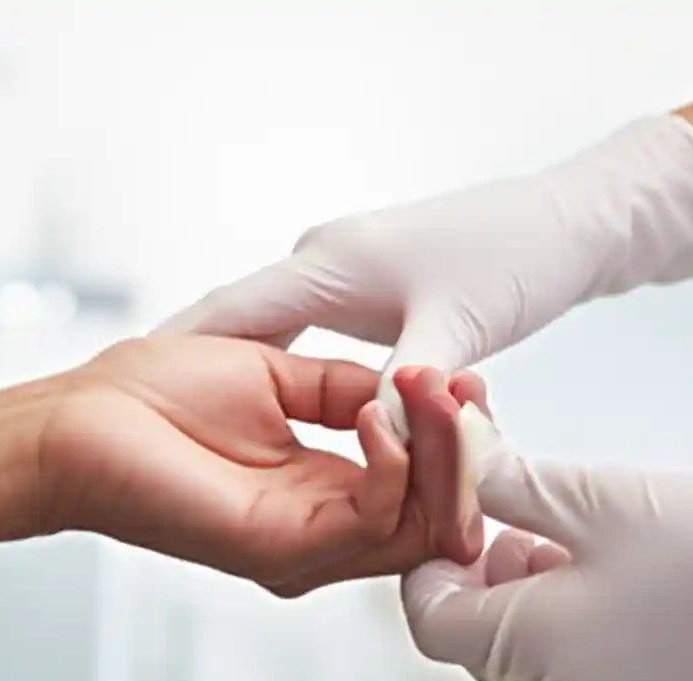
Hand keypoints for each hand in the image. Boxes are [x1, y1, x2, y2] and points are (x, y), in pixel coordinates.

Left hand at [11, 335, 481, 591]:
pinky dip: (395, 464)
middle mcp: (319, 527)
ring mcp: (303, 545)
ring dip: (441, 449)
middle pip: (432, 513)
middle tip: (467, 385)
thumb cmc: (153, 395)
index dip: (452, 434)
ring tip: (436, 387)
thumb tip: (410, 388)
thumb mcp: (271, 373)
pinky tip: (377, 414)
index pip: (418, 483)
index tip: (469, 379)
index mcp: (319, 488)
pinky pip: (372, 519)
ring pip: (418, 522)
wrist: (80, 418)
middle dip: (462, 445)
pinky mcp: (280, 547)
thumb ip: (344, 388)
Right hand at [159, 115, 692, 436]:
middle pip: (245, 327)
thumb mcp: (456, 329)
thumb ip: (403, 388)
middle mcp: (319, 263)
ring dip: (257, 380)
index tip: (124, 397)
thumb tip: (367, 449)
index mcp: (323, 266)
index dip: (175, 356)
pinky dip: (305, 378)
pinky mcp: (366, 286)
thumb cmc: (514, 257)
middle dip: (210, 379)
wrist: (568, 218)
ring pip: (283, 336)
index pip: (225, 314)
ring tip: (214, 430)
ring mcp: (341, 272)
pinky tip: (296, 412)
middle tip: (171, 433)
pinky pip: (314, 338)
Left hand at [401, 411, 692, 680]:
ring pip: (518, 637)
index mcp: (536, 652)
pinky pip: (566, 650)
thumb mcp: (585, 498)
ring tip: (551, 520)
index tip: (450, 508)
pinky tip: (591, 553)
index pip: (429, 618)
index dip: (429, 556)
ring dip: (517, 576)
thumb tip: (453, 461)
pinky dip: (560, 601)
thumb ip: (500, 483)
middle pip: (471, 629)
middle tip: (497, 500)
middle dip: (474, 559)